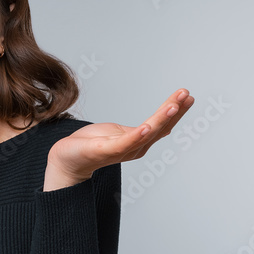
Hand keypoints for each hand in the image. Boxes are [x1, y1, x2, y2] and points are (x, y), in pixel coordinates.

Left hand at [44, 89, 194, 189]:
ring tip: (173, 106)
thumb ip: (136, 131)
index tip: (187, 96)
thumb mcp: (118, 132)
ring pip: (147, 133)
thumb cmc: (91, 144)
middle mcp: (135, 148)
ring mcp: (122, 150)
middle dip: (174, 111)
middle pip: (160, 128)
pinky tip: (147, 127)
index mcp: (139, 142)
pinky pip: (125, 143)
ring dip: (161, 119)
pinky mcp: (106, 150)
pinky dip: (138, 135)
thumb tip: (152, 124)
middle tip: (186, 95)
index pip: (163, 125)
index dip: (176, 111)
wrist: (66, 159)